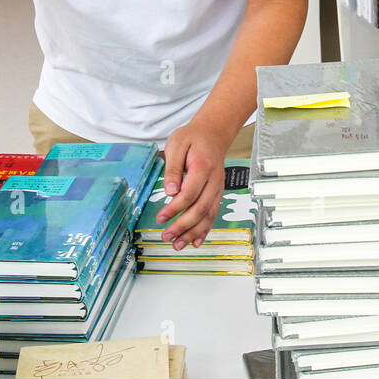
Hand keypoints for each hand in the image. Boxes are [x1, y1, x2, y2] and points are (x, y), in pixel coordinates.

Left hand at [156, 117, 233, 249]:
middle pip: (200, 208)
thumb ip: (172, 169)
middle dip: (183, 226)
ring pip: (208, 215)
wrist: (214, 133)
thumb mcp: (177, 145)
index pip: (189, 193)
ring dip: (194, 233)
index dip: (175, 209)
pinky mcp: (217, 193)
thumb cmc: (193, 138)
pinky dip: (205, 230)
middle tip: (166, 236)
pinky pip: (213, 214)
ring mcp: (218, 188)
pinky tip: (196, 241)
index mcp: (203, 167)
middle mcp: (214, 180)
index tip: (160, 217)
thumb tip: (170, 192)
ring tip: (178, 245)